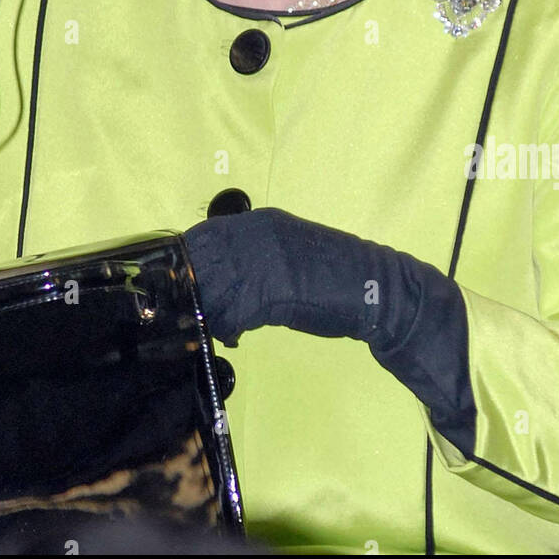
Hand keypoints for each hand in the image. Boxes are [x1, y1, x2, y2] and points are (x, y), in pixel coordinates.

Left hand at [184, 207, 422, 346]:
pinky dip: (228, 328)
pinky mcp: (270, 293)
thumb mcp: (287, 248)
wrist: (371, 286)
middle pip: (202, 262)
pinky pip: (232, 314)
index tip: (187, 282)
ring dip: (209, 312)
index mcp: (260, 222)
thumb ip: (254, 253)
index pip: (205, 236)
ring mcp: (262, 263)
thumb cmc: (331, 270)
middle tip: (198, 311)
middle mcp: (255, 236)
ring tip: (220, 325)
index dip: (192, 262)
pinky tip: (236, 336)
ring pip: (212, 290)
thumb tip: (220, 274)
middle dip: (194, 289)